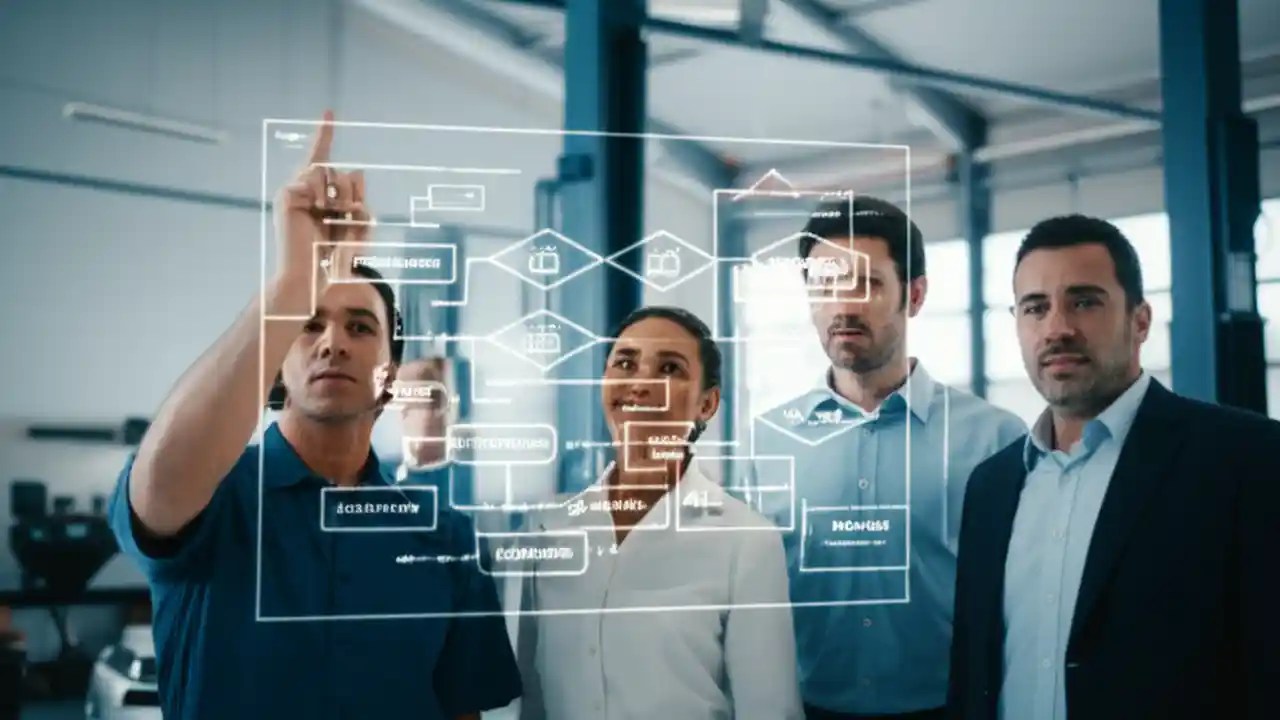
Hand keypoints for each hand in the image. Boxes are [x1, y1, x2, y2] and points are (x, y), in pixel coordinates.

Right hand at [273, 110, 371, 289]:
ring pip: (327, 171)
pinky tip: (318, 213)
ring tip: (335, 217)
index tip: (329, 111)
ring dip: (340, 194)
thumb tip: (357, 170)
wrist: (311, 276)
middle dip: (351, 191)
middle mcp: (302, 189)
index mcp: (317, 194)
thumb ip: (360, 198)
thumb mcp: (358, 226)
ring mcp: (293, 192)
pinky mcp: (287, 196)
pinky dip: (324, 196)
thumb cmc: (333, 257)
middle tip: (348, 216)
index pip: (322, 158)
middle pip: (336, 169)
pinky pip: (314, 180)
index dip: (324, 134)